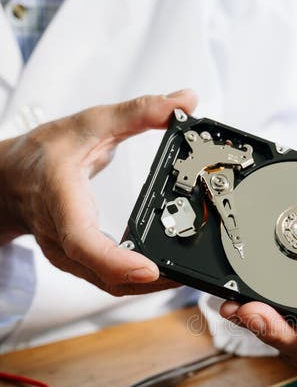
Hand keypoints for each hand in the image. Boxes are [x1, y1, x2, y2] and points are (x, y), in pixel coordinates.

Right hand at [0, 89, 197, 294]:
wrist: (7, 182)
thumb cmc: (40, 155)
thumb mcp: (88, 123)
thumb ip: (138, 113)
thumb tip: (183, 100)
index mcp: (61, 202)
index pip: (83, 241)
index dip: (116, 261)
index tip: (148, 268)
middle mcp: (63, 238)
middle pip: (105, 275)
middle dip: (149, 281)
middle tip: (188, 274)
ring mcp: (69, 256)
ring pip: (110, 285)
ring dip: (148, 286)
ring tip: (185, 274)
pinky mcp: (79, 264)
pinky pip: (110, 281)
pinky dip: (138, 280)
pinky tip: (164, 271)